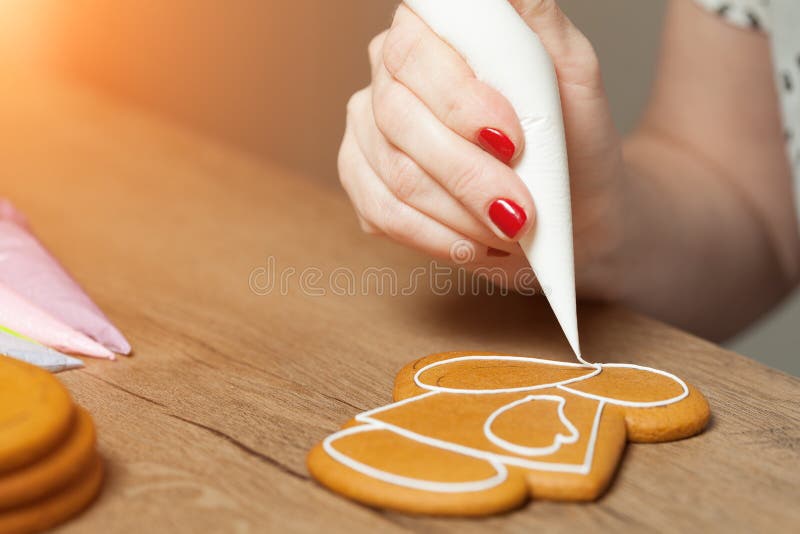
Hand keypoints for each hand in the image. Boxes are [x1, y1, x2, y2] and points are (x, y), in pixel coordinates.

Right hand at [338, 1, 626, 297]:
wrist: (570, 211)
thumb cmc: (572, 143)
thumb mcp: (573, 79)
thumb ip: (541, 24)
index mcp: (433, 38)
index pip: (414, 51)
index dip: (456, 97)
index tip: (510, 140)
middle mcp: (389, 79)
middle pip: (399, 117)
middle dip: (465, 172)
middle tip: (519, 209)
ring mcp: (368, 134)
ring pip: (395, 174)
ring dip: (458, 212)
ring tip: (509, 229)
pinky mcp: (365, 186)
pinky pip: (383, 215)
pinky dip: (435, 238)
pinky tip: (475, 244)